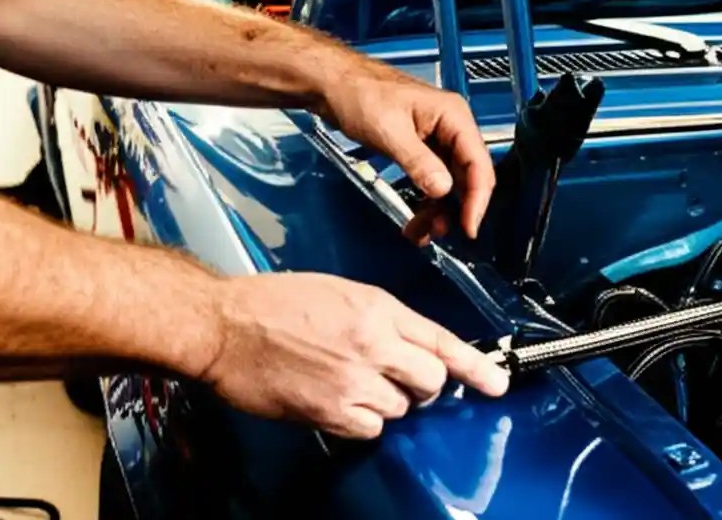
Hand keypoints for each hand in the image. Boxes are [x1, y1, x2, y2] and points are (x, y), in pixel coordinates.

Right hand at [201, 272, 509, 438]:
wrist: (224, 326)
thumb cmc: (272, 303)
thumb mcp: (339, 293)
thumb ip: (380, 318)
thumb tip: (408, 345)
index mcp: (377, 307)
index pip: (441, 340)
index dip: (475, 366)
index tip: (497, 383)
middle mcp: (373, 342)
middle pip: (430, 380)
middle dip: (422, 385)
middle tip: (400, 380)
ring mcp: (353, 379)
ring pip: (400, 408)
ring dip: (385, 402)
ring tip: (351, 384)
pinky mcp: (330, 410)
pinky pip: (370, 428)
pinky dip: (361, 421)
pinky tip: (337, 402)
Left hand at [316, 59, 494, 242]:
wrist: (333, 85)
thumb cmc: (360, 94)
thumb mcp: (390, 131)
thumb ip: (419, 162)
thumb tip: (443, 190)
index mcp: (453, 116)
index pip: (478, 163)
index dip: (477, 199)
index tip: (468, 228)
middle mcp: (451, 127)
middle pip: (467, 177)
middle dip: (454, 209)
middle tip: (437, 233)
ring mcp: (436, 139)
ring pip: (449, 184)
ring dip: (437, 210)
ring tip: (419, 231)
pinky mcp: (421, 148)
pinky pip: (432, 180)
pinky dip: (425, 202)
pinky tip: (415, 219)